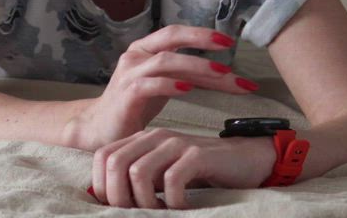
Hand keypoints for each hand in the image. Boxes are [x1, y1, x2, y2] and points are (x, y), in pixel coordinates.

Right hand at [62, 25, 258, 151]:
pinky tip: (187, 88)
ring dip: (196, 66)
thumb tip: (224, 73)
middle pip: (172, 38)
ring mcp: (129, 73)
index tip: (229, 40)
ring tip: (221, 73)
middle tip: (229, 47)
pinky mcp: (126, 95)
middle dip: (202, 40)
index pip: (176, 33)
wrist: (100, 127)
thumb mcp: (165, 85)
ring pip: (165, 61)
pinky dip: (170, 85)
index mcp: (146, 48)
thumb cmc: (135, 104)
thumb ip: (189, 76)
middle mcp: (137, 55)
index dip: (202, 33)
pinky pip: (148, 85)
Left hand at [90, 129, 275, 208]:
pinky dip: (172, 201)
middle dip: (119, 196)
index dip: (102, 185)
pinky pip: (172, 180)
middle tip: (136, 213)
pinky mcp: (197, 155)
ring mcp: (176, 144)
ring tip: (159, 212)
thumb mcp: (162, 174)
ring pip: (138, 171)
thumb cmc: (199, 173)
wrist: (244, 160)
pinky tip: (181, 207)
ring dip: (144, 201)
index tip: (117, 207)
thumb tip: (109, 201)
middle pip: (115, 163)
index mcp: (141, 139)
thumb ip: (138, 180)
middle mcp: (155, 137)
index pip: (103, 157)